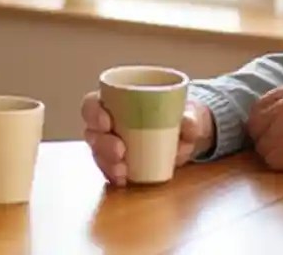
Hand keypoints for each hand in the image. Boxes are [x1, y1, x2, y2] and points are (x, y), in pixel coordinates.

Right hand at [82, 91, 213, 185]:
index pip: (92, 104)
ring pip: (98, 154)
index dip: (93, 113)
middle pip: (92, 132)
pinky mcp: (119, 164)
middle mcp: (108, 124)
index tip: (106, 122)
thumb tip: (187, 122)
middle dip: (102, 143)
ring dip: (107, 163)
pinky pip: (109, 171)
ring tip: (123, 171)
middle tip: (120, 151)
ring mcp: (111, 145)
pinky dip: (114, 176)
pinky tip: (123, 180)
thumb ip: (190, 117)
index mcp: (116, 101)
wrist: (186, 137)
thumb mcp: (189, 114)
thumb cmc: (179, 115)